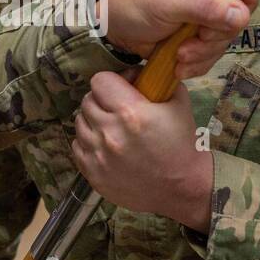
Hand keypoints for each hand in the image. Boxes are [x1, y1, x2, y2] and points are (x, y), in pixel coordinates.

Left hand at [72, 72, 212, 232]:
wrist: (183, 187)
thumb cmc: (182, 145)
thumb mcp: (179, 103)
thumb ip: (159, 81)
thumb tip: (141, 71)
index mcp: (130, 112)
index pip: (100, 81)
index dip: (112, 81)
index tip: (123, 87)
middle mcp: (109, 132)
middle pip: (88, 100)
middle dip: (103, 100)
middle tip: (118, 107)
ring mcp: (98, 155)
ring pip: (79, 122)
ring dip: (93, 121)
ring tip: (111, 127)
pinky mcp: (92, 173)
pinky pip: (77, 146)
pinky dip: (88, 142)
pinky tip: (105, 145)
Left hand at [99, 0, 259, 77]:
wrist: (114, 32)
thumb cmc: (135, 4)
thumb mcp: (168, 0)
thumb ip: (204, 5)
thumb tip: (240, 15)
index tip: (240, 8)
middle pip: (242, 8)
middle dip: (220, 31)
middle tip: (197, 37)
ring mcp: (208, 11)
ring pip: (228, 34)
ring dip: (206, 51)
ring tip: (180, 54)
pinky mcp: (201, 34)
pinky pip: (215, 52)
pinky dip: (199, 62)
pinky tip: (179, 63)